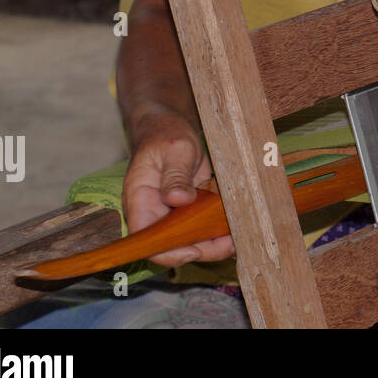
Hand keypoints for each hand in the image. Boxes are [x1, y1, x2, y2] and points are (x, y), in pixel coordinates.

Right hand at [122, 114, 234, 266]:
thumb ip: (175, 175)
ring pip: (188, 240)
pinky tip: (236, 228)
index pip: (145, 237)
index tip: (194, 250)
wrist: (170, 126)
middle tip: (230, 244)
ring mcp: (170, 213)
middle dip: (200, 249)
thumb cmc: (167, 134)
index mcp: (139, 199)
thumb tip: (177, 200)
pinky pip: (200, 227)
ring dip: (212, 242)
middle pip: (170, 245)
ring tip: (238, 238)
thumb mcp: (175, 150)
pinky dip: (216, 230)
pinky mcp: (186, 210)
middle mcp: (152, 212)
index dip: (167, 251)